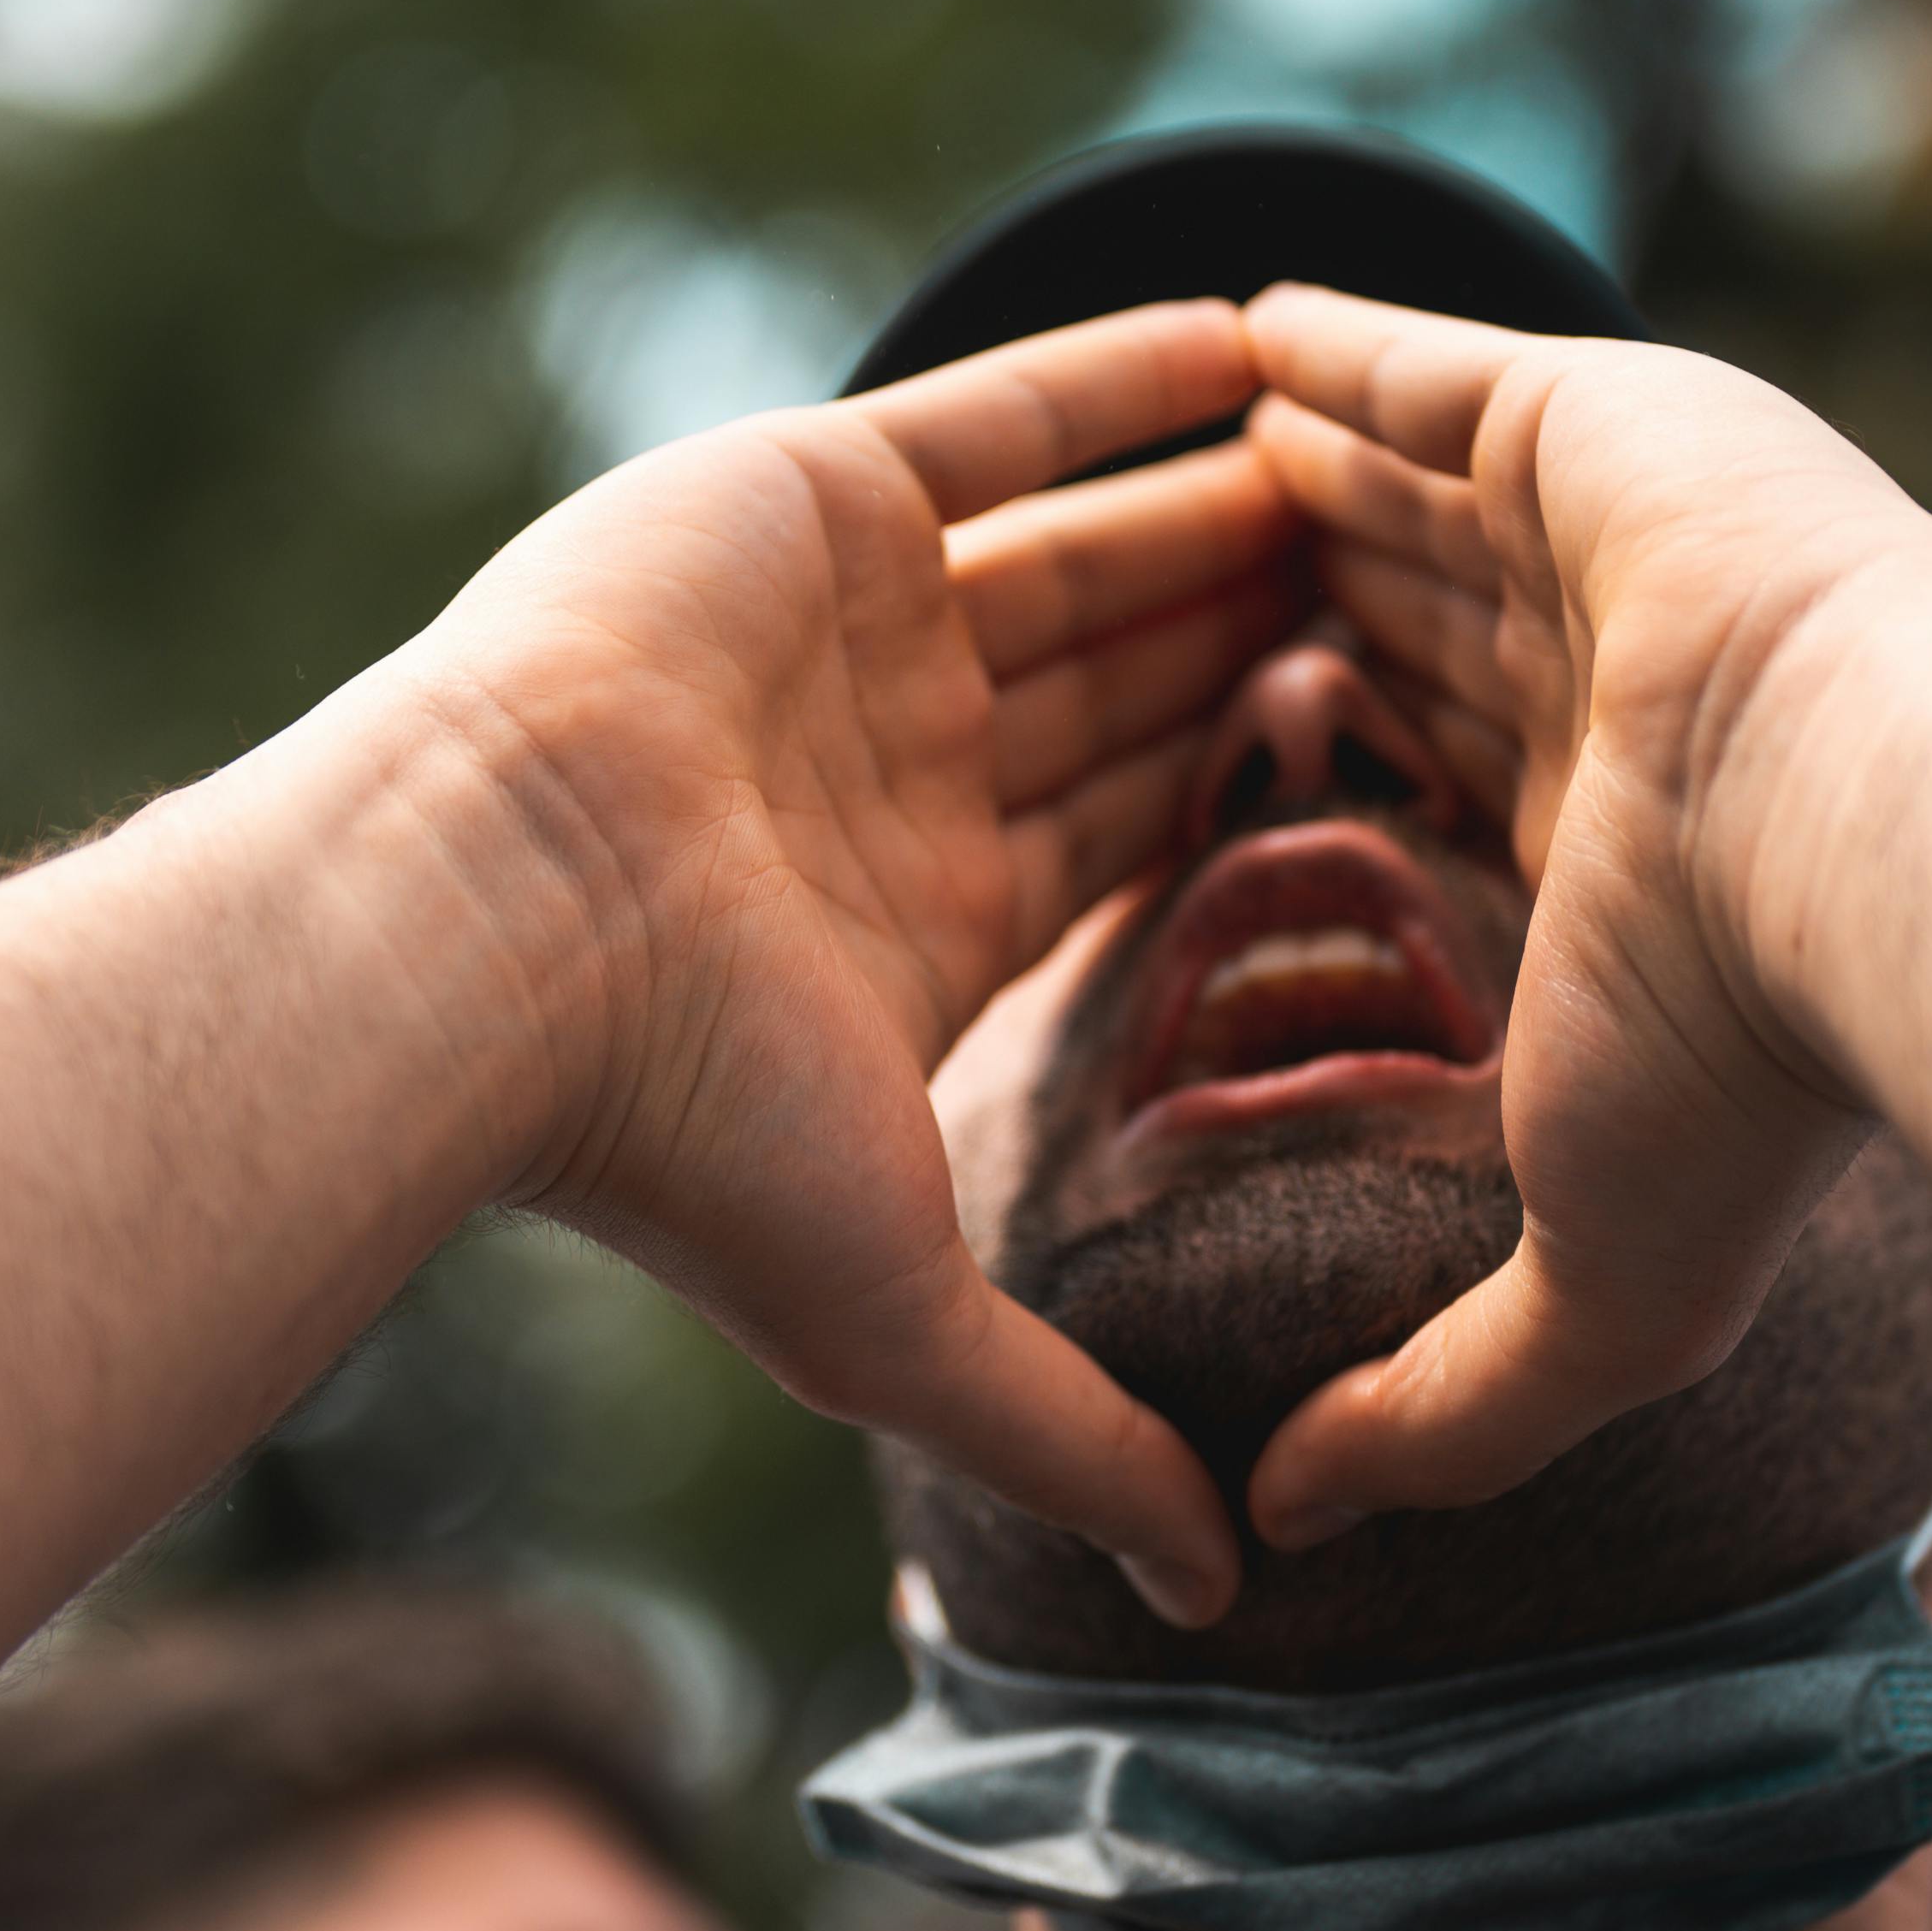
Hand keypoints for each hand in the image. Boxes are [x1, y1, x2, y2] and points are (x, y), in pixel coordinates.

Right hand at [420, 303, 1303, 1617]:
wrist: (484, 935)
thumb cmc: (670, 1133)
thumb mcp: (905, 1319)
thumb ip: (1072, 1431)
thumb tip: (1227, 1596)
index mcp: (919, 917)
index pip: (1137, 835)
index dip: (1269, 796)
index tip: (1424, 759)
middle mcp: (886, 763)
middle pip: (1132, 676)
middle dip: (1274, 628)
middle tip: (1447, 579)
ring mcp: (844, 626)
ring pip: (1087, 541)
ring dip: (1231, 496)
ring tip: (1396, 446)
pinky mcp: (805, 498)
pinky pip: (1002, 417)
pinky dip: (1127, 374)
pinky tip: (1262, 333)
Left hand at [1230, 285, 1931, 1545]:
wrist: (1907, 843)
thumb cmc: (1758, 1071)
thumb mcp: (1589, 1294)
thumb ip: (1438, 1406)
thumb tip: (1285, 1535)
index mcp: (1625, 854)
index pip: (1437, 804)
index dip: (1315, 798)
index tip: (1202, 815)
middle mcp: (1625, 683)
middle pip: (1401, 636)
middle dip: (1276, 624)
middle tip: (1110, 627)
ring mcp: (1618, 538)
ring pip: (1400, 499)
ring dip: (1283, 480)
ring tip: (1142, 464)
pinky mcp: (1599, 420)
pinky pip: (1417, 367)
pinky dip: (1322, 348)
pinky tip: (1224, 333)